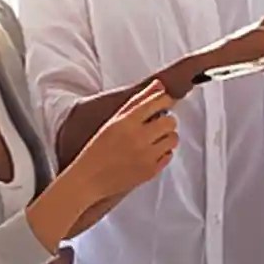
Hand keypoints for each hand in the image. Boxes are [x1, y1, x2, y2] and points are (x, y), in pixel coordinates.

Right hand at [67, 81, 177, 199]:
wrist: (90, 178)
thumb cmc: (98, 148)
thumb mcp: (114, 120)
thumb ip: (138, 101)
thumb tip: (158, 85)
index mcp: (126, 122)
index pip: (158, 102)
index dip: (165, 100)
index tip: (164, 102)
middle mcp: (138, 138)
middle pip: (170, 121)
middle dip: (166, 120)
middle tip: (156, 124)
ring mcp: (146, 156)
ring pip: (173, 138)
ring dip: (166, 136)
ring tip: (153, 139)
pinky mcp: (151, 171)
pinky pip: (169, 155)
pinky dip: (162, 152)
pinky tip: (149, 152)